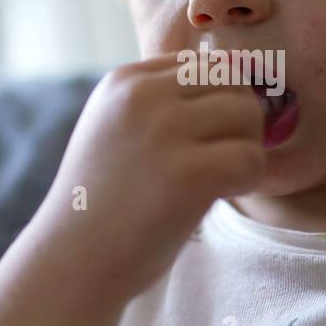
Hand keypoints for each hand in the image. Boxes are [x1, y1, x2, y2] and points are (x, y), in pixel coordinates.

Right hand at [36, 51, 266, 300]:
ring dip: (246, 149)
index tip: (201, 139)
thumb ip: (161, 103)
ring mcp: (164, 132)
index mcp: (124, 81)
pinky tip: (220, 196)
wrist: (72, 261)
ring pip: (248, 115)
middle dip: (239, 120)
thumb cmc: (103, 203)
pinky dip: (248, 180)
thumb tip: (236, 85)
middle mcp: (142, 95)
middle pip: (232, 81)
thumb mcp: (116, 129)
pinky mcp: (188, 173)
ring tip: (218, 178)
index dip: (217, 101)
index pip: (203, 64)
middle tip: (220, 158)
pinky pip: (252, 159)